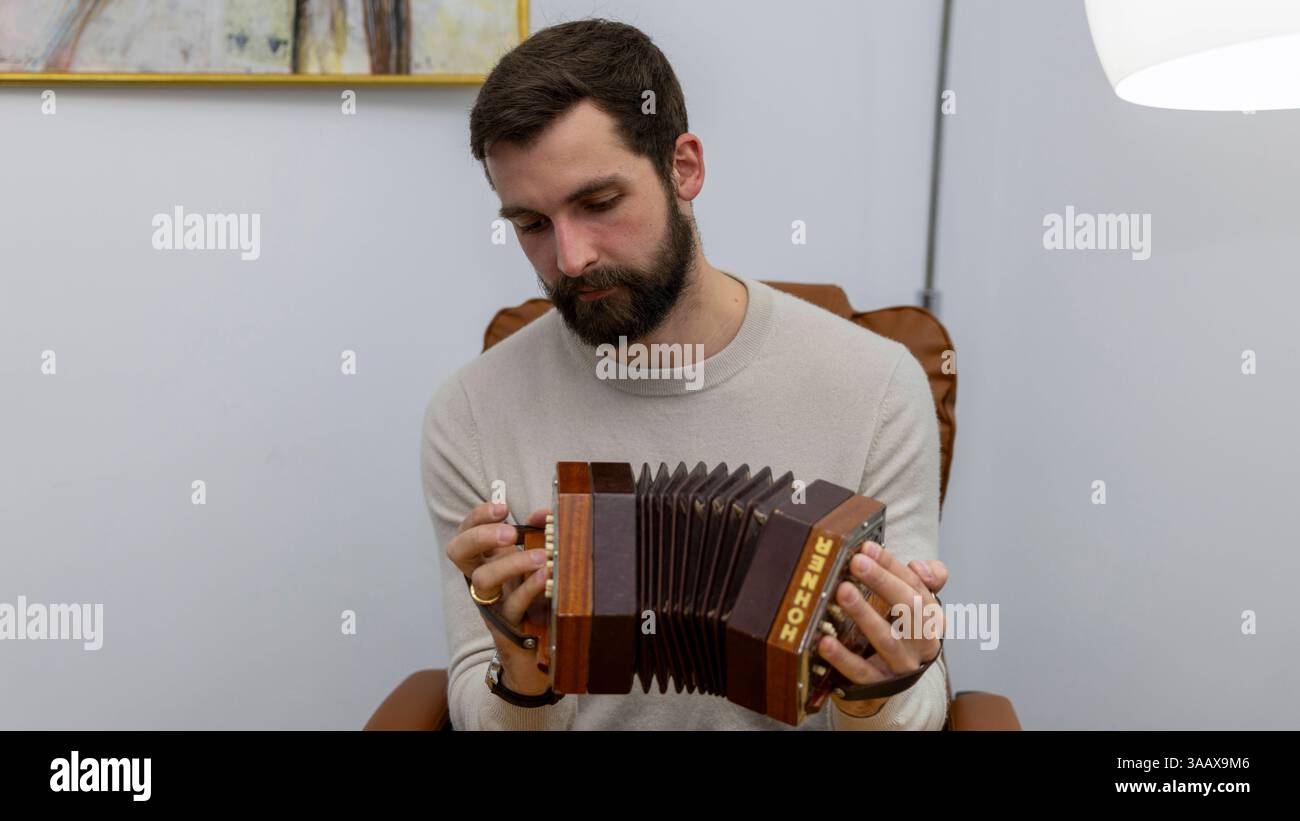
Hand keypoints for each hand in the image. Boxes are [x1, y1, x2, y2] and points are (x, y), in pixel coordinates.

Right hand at [447, 501, 552, 695]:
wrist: (537, 648)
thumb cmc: (533, 597)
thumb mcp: (534, 561)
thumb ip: (538, 535)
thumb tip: (543, 513)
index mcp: (484, 559)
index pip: (466, 531)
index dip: (478, 517)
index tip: (502, 508)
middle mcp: (480, 578)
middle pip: (458, 552)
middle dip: (481, 537)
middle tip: (509, 533)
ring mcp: (490, 602)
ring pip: (483, 580)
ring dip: (512, 564)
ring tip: (541, 557)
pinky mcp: (507, 623)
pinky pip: (513, 604)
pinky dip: (529, 588)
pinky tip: (545, 577)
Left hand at [818, 542, 947, 717]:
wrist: (894, 681)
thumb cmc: (900, 631)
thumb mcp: (915, 602)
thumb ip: (925, 578)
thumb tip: (920, 567)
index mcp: (932, 617)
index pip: (916, 586)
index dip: (892, 566)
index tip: (867, 547)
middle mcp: (923, 642)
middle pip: (909, 609)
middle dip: (882, 582)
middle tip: (857, 562)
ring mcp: (902, 666)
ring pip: (887, 640)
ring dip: (864, 614)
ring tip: (843, 592)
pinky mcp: (879, 686)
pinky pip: (862, 672)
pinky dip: (843, 658)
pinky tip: (825, 641)